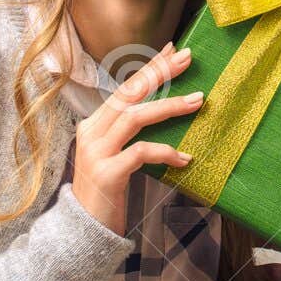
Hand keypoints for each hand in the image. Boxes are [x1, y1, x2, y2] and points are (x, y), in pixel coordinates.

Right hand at [72, 43, 203, 235]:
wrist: (81, 230)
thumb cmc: (106, 191)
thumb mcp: (114, 155)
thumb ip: (129, 134)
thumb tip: (164, 109)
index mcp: (93, 124)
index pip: (124, 87)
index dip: (148, 67)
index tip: (171, 50)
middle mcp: (91, 131)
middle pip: (128, 93)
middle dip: (159, 72)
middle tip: (187, 58)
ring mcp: (97, 152)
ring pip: (135, 117)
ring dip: (169, 106)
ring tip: (198, 101)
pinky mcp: (107, 173)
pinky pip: (141, 153)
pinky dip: (166, 152)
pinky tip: (184, 158)